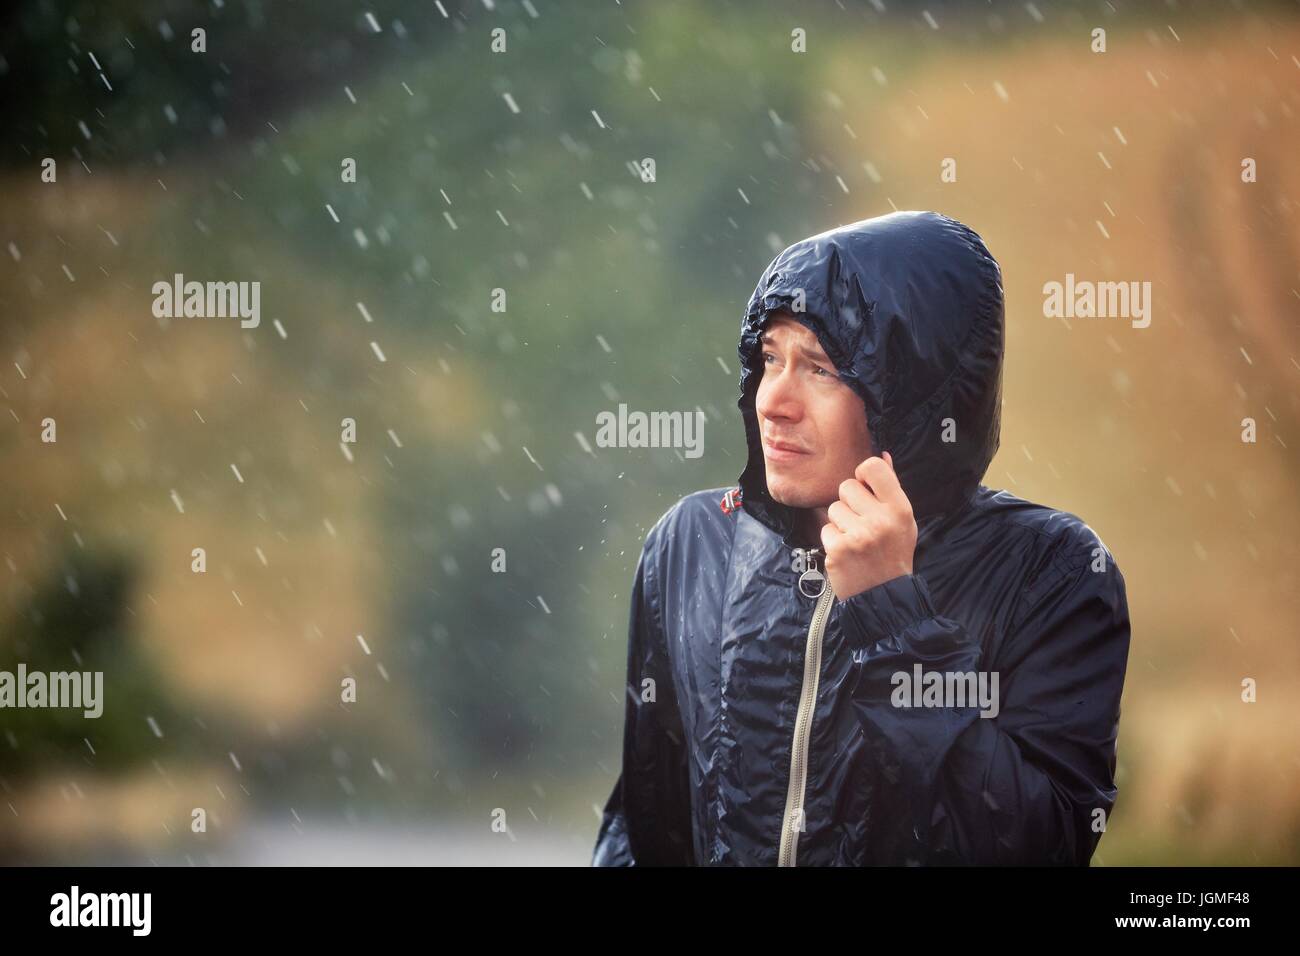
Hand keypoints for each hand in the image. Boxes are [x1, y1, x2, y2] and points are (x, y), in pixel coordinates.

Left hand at [820, 450, 917, 599]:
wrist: (885, 597)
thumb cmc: (893, 554)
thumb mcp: (903, 521)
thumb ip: (890, 488)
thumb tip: (882, 456)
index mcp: (900, 509)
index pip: (872, 467)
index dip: (864, 474)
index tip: (866, 488)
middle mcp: (880, 520)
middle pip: (847, 487)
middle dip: (850, 503)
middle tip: (863, 524)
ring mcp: (858, 535)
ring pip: (834, 508)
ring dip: (840, 523)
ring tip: (856, 541)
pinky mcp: (838, 549)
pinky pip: (825, 529)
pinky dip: (832, 540)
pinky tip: (847, 553)